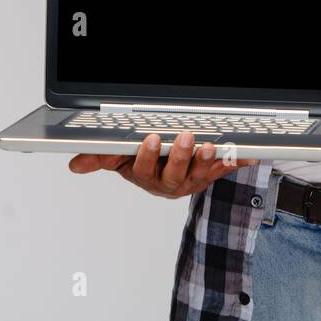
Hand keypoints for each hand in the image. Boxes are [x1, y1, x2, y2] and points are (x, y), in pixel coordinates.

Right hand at [67, 131, 257, 198]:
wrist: (170, 173)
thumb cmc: (144, 162)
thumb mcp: (119, 159)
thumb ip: (100, 159)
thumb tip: (75, 165)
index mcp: (144, 176)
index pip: (142, 169)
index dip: (147, 156)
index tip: (151, 139)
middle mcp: (168, 183)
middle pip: (173, 175)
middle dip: (179, 157)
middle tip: (184, 138)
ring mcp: (191, 181)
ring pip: (199, 176)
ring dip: (205, 161)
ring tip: (209, 146)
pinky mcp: (210, 176)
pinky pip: (223, 171)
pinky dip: (235, 162)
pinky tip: (246, 154)